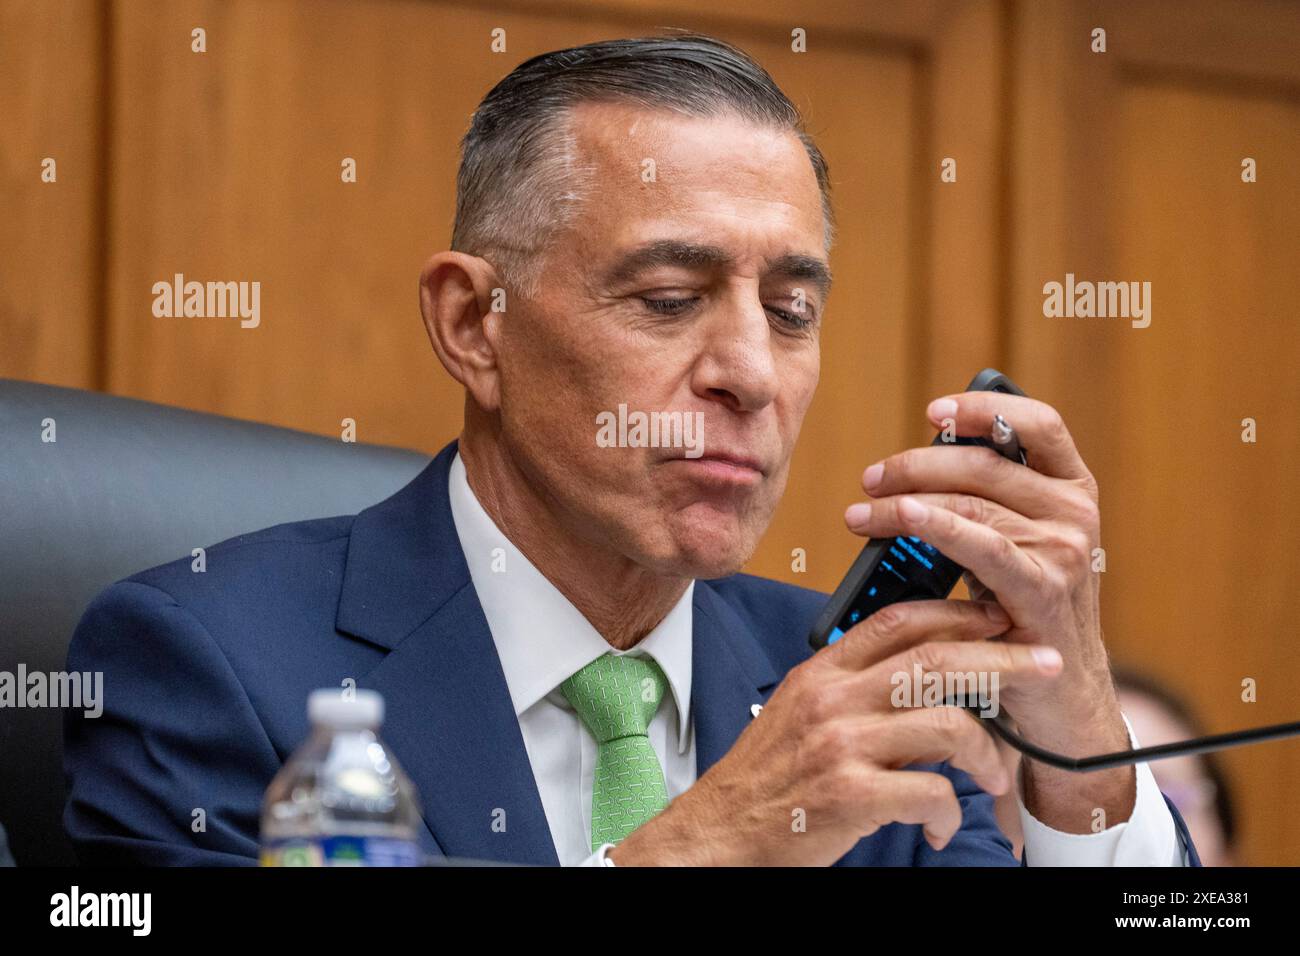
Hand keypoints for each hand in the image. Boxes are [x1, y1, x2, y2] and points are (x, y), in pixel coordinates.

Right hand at [609, 599, 1062, 865]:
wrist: (719, 834)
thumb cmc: (769, 778)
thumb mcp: (801, 712)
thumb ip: (856, 687)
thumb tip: (929, 678)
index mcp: (821, 672)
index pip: (897, 618)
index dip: (956, 611)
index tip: (999, 616)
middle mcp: (831, 698)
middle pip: (936, 659)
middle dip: (1003, 658)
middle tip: (1045, 664)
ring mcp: (840, 745)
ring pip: (947, 725)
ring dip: (987, 754)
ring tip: (993, 778)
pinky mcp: (849, 795)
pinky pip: (932, 791)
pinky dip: (949, 811)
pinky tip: (939, 824)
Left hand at [841, 392, 1132, 828]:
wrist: (1056, 699)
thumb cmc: (1019, 616)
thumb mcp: (1011, 548)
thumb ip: (984, 503)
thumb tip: (914, 467)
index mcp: (1072, 489)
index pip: (1038, 423)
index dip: (985, 407)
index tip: (933, 411)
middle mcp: (1076, 511)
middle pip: (986, 461)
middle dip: (917, 464)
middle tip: (871, 479)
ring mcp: (1065, 549)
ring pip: (971, 500)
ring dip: (905, 501)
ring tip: (860, 512)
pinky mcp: (1043, 588)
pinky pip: (979, 543)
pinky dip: (931, 524)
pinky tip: (896, 518)